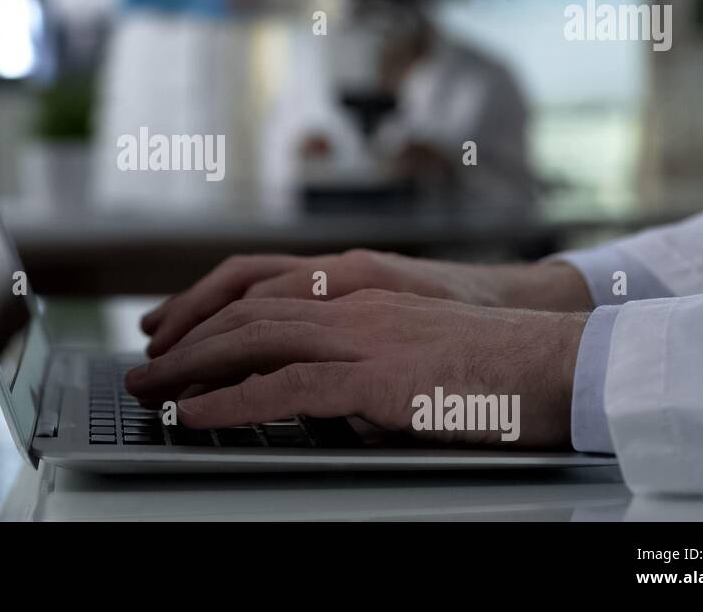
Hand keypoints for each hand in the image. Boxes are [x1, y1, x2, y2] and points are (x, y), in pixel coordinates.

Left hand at [127, 289, 588, 447]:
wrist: (559, 359)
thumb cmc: (496, 359)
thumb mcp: (414, 344)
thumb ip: (361, 355)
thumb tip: (326, 392)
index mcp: (358, 288)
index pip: (259, 287)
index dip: (204, 307)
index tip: (168, 330)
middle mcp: (349, 300)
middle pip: (241, 311)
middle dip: (182, 338)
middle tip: (143, 364)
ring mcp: (359, 334)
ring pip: (248, 342)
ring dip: (189, 368)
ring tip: (149, 391)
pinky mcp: (373, 375)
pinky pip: (281, 388)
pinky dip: (229, 402)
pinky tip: (197, 415)